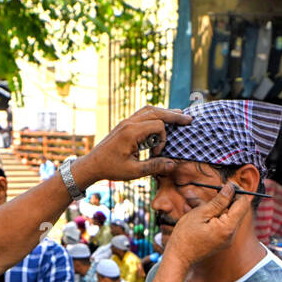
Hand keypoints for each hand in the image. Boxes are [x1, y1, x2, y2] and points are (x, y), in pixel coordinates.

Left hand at [73, 105, 192, 184]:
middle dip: (173, 115)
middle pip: (156, 111)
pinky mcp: (125, 124)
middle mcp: (129, 123)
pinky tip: (162, 118)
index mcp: (131, 132)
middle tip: (189, 119)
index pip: (158, 125)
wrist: (92, 164)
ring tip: (178, 114)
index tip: (156, 154)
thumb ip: (154, 166)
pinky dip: (155, 114)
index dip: (163, 139)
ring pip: (149, 110)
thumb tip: (173, 164)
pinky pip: (142, 114)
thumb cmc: (111, 168)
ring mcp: (126, 121)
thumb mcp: (134, 172)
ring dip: (164, 112)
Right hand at [163, 181, 251, 269]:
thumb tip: (231, 188)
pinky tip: (200, 213)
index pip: (243, 204)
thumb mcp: (201, 213)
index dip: (237, 191)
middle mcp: (231, 234)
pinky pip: (223, 223)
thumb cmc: (185, 236)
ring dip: (217, 206)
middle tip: (213, 191)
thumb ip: (219, 201)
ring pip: (228, 215)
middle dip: (226, 198)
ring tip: (198, 204)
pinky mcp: (222, 240)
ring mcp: (227, 239)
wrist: (179, 258)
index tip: (226, 185)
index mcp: (228, 227)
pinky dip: (214, 215)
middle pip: (237, 209)